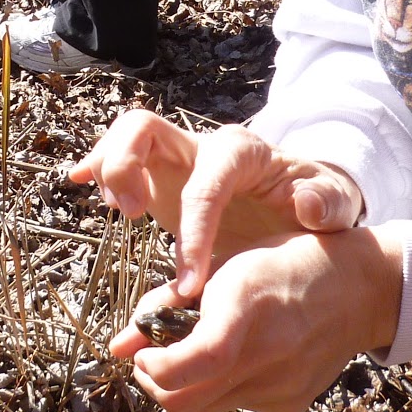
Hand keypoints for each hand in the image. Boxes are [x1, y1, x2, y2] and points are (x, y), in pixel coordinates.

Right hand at [74, 112, 363, 296]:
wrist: (304, 200)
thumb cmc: (316, 203)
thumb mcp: (334, 204)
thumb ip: (328, 204)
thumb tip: (304, 204)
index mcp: (240, 154)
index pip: (204, 184)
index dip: (192, 233)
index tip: (190, 283)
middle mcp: (201, 147)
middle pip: (143, 127)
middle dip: (125, 166)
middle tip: (131, 217)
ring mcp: (176, 160)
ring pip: (125, 136)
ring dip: (108, 168)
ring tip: (120, 213)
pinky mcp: (159, 177)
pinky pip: (118, 156)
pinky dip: (95, 164)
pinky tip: (77, 180)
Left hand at [112, 226, 404, 411]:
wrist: (359, 288)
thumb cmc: (283, 263)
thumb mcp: (222, 266)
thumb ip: (166, 304)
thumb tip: (116, 347)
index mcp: (247, 306)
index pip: (193, 361)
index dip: (154, 369)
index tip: (141, 356)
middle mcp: (267, 351)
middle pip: (185, 400)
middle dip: (155, 384)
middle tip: (152, 357)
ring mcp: (282, 384)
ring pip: (206, 408)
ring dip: (187, 385)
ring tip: (194, 350)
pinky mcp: (292, 402)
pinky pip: (239, 405)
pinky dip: (223, 386)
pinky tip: (240, 355)